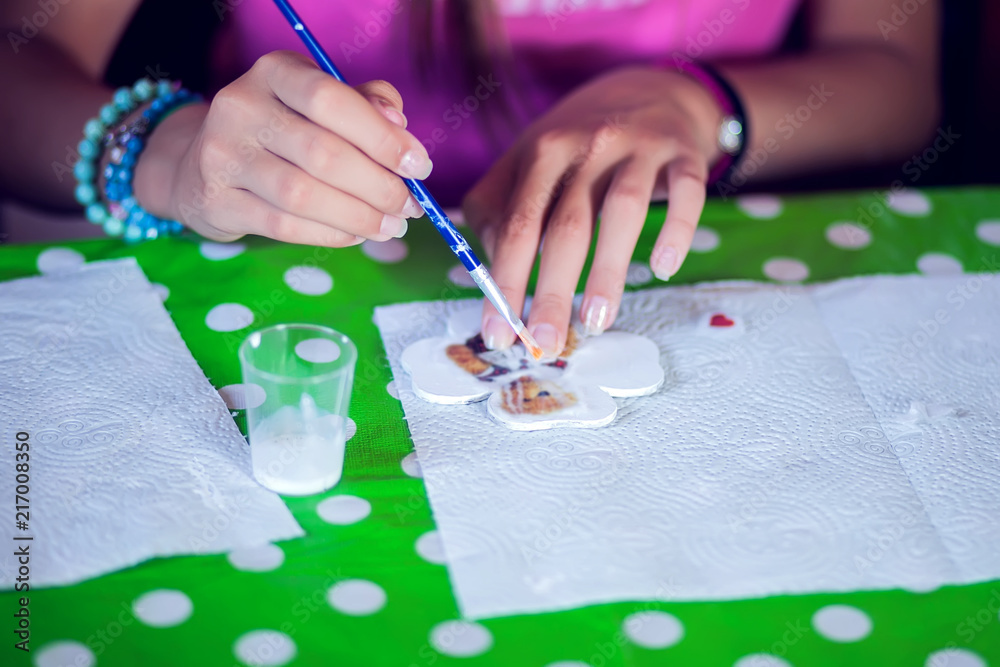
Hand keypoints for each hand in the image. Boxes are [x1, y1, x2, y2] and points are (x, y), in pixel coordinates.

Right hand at [135, 51, 431, 245]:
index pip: (332, 99)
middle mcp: (240, 106)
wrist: (202, 166)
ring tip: (391, 226)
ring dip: (359, 216)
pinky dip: (330, 234)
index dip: (382, 136)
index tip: (419, 166)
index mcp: (274, 72)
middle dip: (379, 187)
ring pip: (304, 195)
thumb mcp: (320, 104)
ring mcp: (222, 155)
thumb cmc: (282, 132)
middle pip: (323, 153)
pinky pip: (285, 225)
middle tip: (410, 206)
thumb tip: (399, 122)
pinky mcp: (216, 200)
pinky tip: (356, 235)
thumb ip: (364, 104)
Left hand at [463, 66, 722, 355]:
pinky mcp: (684, 154)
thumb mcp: (527, 165)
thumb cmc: (577, 147)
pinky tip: (663, 267)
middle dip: (551, 289)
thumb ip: (500, 213)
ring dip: (607, 271)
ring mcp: (638, 147)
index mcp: (540, 153)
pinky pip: (687, 195)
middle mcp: (587, 146)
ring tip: (595, 322)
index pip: (516, 225)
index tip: (499, 333)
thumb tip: (492, 278)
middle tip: (544, 341)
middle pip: (566, 225)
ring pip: (623, 212)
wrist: (648, 91)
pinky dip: (677, 230)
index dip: (505, 282)